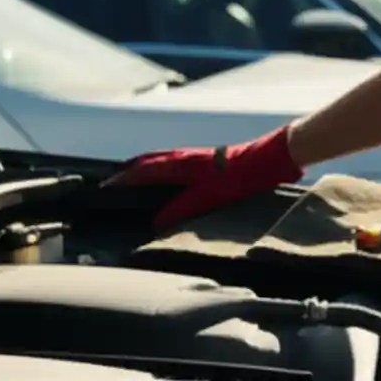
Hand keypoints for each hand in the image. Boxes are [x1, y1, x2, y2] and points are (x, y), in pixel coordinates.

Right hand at [104, 125, 302, 229]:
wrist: (274, 156)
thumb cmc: (245, 176)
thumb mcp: (211, 198)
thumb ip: (183, 209)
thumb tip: (156, 223)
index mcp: (184, 164)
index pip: (145, 170)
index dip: (124, 178)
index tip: (106, 186)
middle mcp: (188, 157)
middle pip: (152, 160)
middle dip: (131, 170)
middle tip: (114, 180)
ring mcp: (200, 157)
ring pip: (165, 159)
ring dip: (147, 167)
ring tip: (136, 178)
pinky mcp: (213, 160)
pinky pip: (179, 162)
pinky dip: (165, 168)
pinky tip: (173, 180)